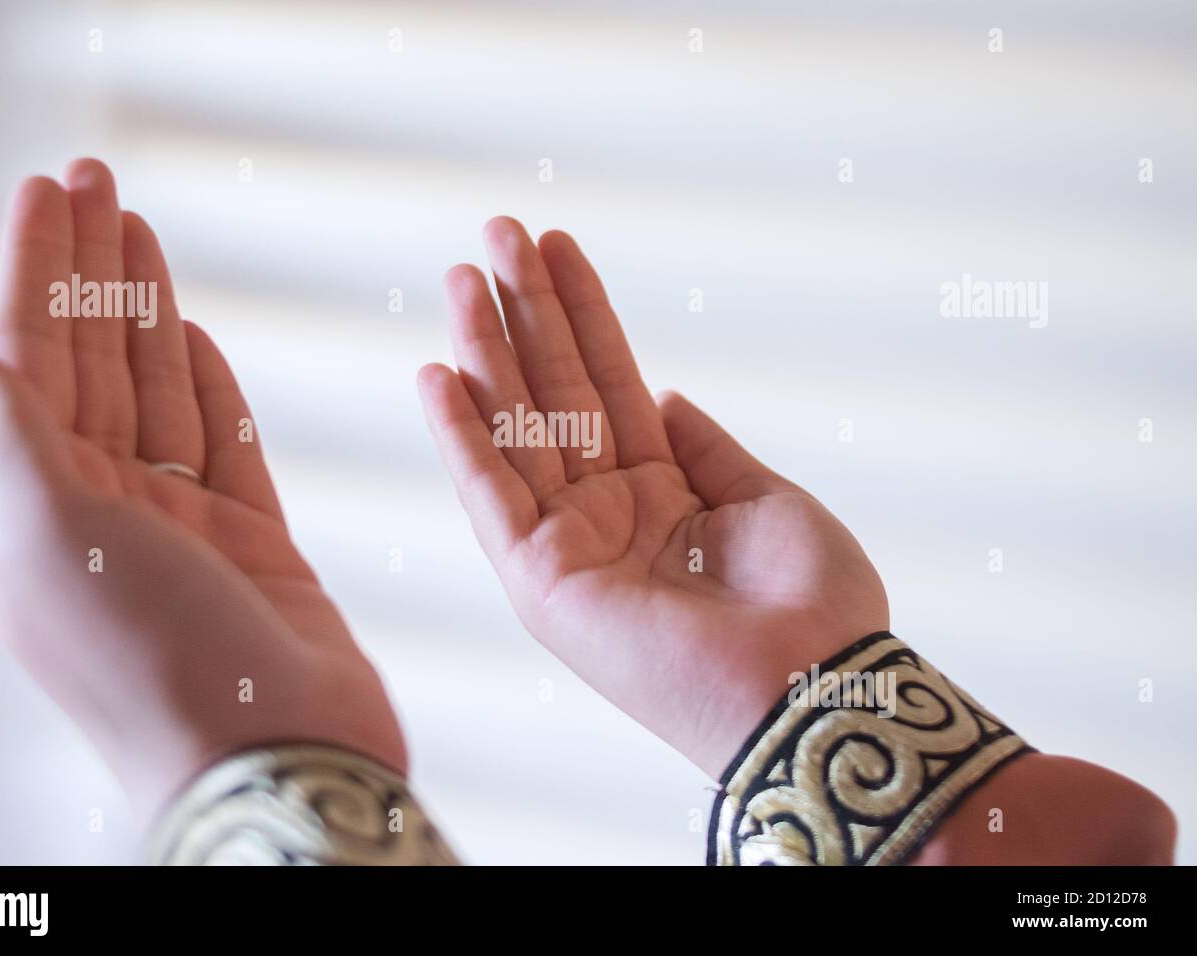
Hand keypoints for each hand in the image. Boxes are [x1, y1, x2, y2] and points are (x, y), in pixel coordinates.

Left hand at [0, 160, 403, 817]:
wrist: (270, 754)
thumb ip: (5, 435)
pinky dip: (208, 387)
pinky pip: (224, 443)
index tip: (53, 192)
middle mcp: (101, 511)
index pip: (30, 359)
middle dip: (92, 270)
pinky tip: (193, 339)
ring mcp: (181, 526)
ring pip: (157, 394)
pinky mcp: (252, 543)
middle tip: (101, 182)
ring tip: (143, 235)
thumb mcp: (45, 534)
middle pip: (91, 365)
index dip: (39, 269)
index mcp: (35, 506)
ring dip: (147, 313)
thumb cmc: (149, 660)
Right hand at [418, 218, 887, 776]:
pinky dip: (462, 437)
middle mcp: (605, 515)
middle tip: (499, 232)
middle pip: (556, 393)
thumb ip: (705, 448)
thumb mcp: (764, 500)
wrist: (813, 687)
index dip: (584, 314)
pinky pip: (491, 497)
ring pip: (518, 429)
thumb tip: (663, 394)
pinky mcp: (541, 583)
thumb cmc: (810, 606)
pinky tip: (438, 374)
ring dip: (489, 351)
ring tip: (466, 274)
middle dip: (528, 312)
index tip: (557, 249)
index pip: (610, 384)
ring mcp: (569, 547)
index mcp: (661, 494)